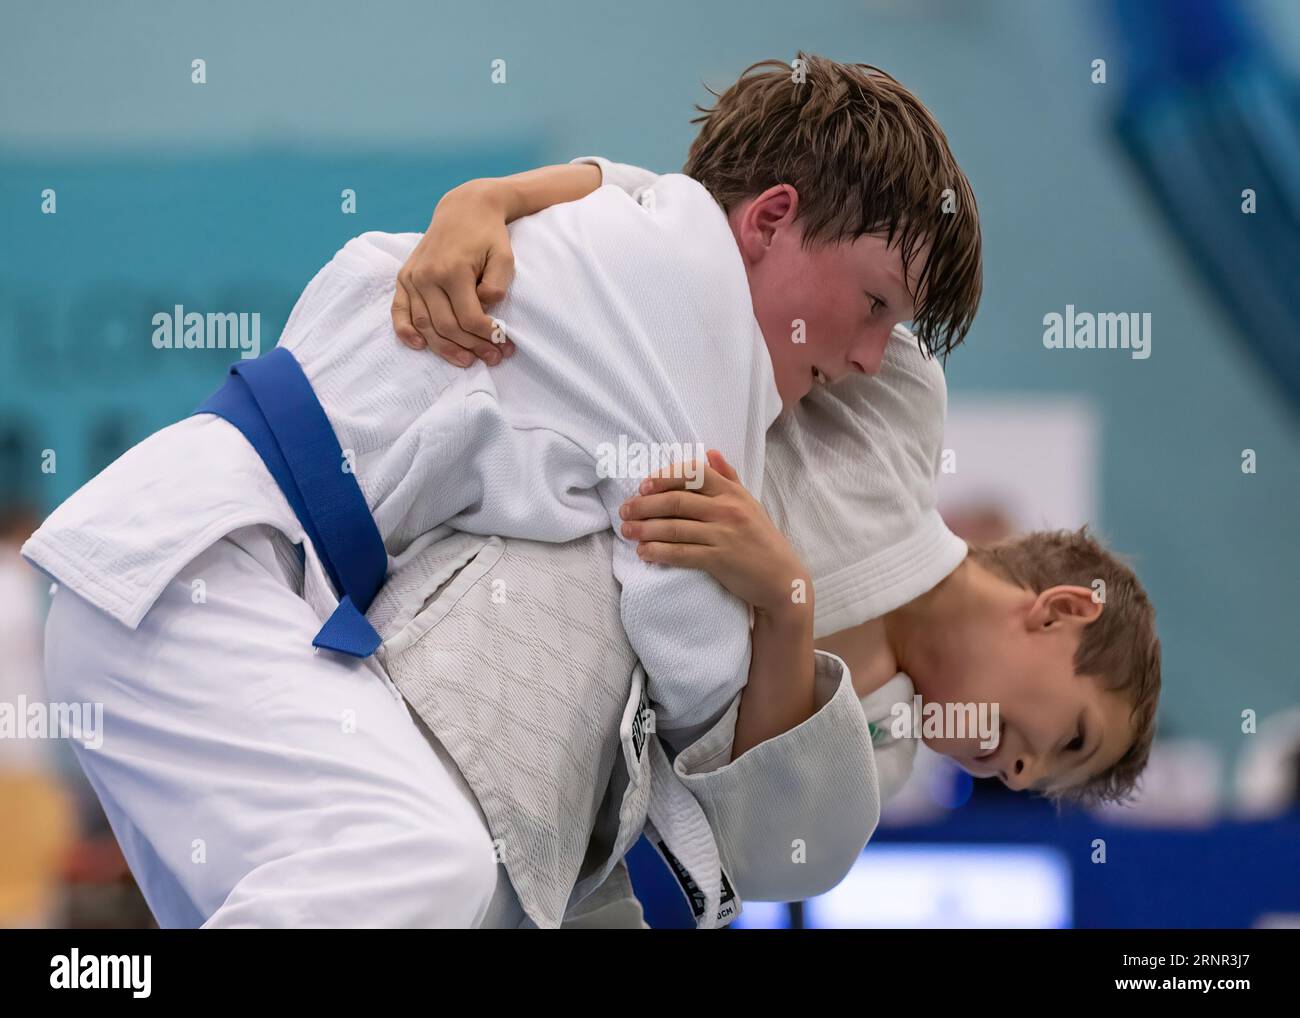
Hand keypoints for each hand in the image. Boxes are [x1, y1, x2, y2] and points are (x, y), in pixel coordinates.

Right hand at [391, 179, 517, 365]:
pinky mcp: (404, 277)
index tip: (504, 344)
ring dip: (446, 349)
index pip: (469, 317)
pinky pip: (400, 310)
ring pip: (425, 325)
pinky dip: (405, 331)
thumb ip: (497, 285)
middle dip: (472, 347)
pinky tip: (419, 346)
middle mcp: (427, 275)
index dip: (487, 337)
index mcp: (452, 270)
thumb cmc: (488, 236)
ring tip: (468, 360)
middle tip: (493, 358)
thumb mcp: (504, 257)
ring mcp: (412, 277)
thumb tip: (484, 308)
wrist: (464, 209)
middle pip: (446, 326)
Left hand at [618, 449, 812, 618]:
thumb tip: (710, 452)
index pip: (693, 474)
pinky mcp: (719, 560)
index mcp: (731, 492)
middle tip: (625, 509)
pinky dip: (659, 552)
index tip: (644, 485)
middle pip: (676, 501)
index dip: (664, 477)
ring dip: (645, 529)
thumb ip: (728, 477)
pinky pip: (682, 553)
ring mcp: (723, 535)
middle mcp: (727, 510)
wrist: (781, 578)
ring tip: (627, 531)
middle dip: (644, 505)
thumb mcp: (749, 503)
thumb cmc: (761, 538)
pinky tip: (644, 553)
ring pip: (675, 528)